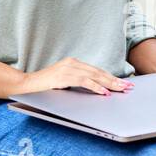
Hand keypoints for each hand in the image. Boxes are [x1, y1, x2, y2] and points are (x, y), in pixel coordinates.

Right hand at [17, 57, 134, 95]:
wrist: (27, 84)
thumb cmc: (45, 86)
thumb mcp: (64, 82)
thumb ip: (78, 83)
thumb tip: (97, 91)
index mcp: (74, 63)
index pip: (96, 71)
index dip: (110, 77)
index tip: (123, 83)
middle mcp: (73, 63)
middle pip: (99, 72)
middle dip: (115, 80)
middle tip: (128, 87)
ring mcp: (68, 68)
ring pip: (94, 76)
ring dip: (109, 84)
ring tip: (121, 90)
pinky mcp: (64, 76)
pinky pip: (84, 82)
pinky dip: (96, 87)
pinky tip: (105, 92)